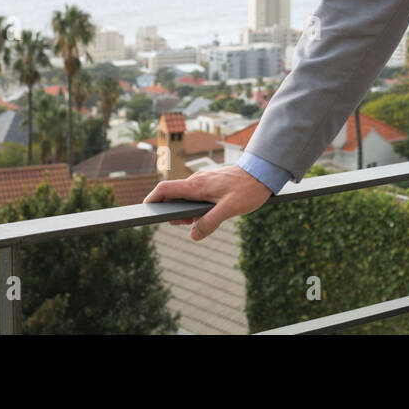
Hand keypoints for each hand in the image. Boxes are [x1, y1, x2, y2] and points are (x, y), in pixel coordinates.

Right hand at [143, 165, 273, 240]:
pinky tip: (210, 213)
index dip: (151, 200)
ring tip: (202, 219)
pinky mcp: (212, 183)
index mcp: (196, 186)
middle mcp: (197, 181)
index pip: (164, 189)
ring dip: (187, 211)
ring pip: (186, 197)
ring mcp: (204, 181)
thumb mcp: (230, 209)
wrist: (264, 173)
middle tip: (188, 224)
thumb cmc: (248, 189)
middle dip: (173, 212)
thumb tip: (193, 235)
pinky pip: (196, 195)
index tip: (144, 211)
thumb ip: (210, 222)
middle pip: (173, 196)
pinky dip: (196, 206)